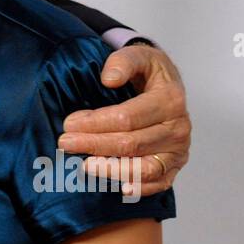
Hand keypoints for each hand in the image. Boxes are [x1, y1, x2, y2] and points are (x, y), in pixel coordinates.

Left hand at [58, 44, 189, 196]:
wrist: (168, 85)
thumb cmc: (150, 72)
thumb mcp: (138, 55)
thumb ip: (123, 61)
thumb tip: (109, 78)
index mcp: (170, 99)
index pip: (128, 117)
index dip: (96, 123)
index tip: (69, 124)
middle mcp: (178, 127)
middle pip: (132, 143)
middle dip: (95, 144)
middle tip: (65, 143)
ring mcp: (178, 149)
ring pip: (145, 167)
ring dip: (113, 170)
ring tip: (86, 165)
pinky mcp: (174, 165)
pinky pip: (159, 182)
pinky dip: (140, 188)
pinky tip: (119, 188)